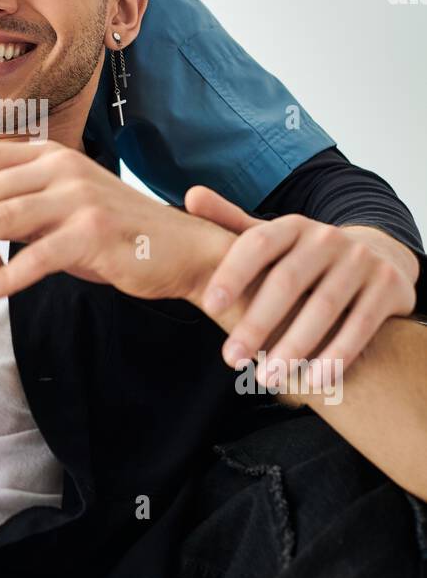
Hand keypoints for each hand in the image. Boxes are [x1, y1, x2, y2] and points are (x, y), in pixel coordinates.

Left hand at [0, 140, 230, 304]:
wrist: (180, 249)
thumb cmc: (115, 234)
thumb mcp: (65, 205)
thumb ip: (24, 202)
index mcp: (50, 156)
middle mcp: (62, 170)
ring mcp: (79, 199)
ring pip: (1, 218)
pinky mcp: (94, 235)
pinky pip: (37, 258)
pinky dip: (3, 278)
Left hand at [183, 185, 418, 373]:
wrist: (375, 258)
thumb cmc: (305, 257)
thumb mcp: (272, 238)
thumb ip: (230, 221)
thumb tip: (190, 196)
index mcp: (293, 226)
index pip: (258, 244)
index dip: (233, 272)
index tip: (209, 305)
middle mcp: (327, 238)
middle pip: (288, 281)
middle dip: (257, 322)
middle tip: (231, 358)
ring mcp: (361, 261)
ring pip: (324, 308)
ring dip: (293, 346)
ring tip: (266, 377)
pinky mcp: (387, 287)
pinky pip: (360, 326)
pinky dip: (336, 356)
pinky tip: (313, 381)